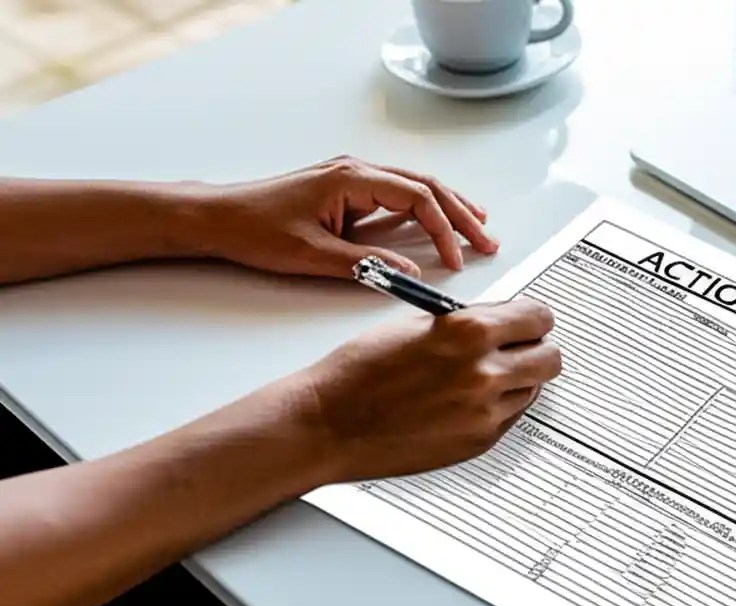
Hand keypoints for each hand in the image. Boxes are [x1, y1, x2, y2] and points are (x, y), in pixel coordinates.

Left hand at [190, 155, 497, 277]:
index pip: (417, 198)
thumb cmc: (254, 230)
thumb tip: (408, 273)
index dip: (444, 229)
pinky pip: (398, 194)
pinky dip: (425, 208)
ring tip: (478, 226)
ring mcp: (353, 179)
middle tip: (488, 239)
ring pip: (416, 187)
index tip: (457, 257)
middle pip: (426, 186)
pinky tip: (438, 221)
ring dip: (449, 206)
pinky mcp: (347, 191)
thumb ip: (366, 266)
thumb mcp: (312, 256)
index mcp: (351, 179)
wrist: (218, 218)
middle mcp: (357, 171)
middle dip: (461, 213)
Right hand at [298, 298, 561, 482]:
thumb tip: (500, 320)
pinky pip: (511, 416)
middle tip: (517, 349)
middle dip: (535, 349)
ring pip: (533, 389)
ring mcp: (485, 411)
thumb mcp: (416, 324)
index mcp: (469, 331)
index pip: (537, 317)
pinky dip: (498, 406)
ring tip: (482, 376)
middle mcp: (484, 371)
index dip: (532, 318)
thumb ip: (466, 321)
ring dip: (517, 379)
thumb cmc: (359, 372)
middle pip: (550, 357)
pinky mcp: (479, 441)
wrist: (328, 423)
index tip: (528, 321)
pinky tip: (467, 400)